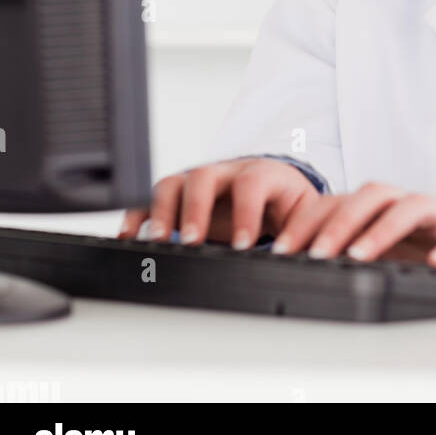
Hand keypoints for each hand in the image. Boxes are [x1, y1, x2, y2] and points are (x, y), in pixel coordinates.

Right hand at [117, 158, 318, 248]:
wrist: (275, 187)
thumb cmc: (287, 203)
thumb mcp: (304, 214)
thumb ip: (302, 234)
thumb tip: (305, 262)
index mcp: (262, 174)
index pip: (252, 183)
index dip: (245, 212)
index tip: (242, 245)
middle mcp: (226, 172)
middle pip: (205, 176)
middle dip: (196, 208)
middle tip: (193, 241)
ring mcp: (199, 181)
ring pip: (174, 183)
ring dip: (162, 211)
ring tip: (157, 242)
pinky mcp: (180, 195)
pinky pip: (152, 198)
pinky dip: (138, 215)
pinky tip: (131, 236)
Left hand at [268, 181, 435, 283]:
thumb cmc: (429, 249)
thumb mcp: (383, 252)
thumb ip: (348, 253)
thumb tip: (295, 272)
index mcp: (380, 207)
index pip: (339, 201)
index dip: (307, 223)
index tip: (280, 252)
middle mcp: (407, 202)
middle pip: (370, 195)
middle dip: (339, 223)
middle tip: (314, 256)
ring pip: (410, 206)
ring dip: (382, 230)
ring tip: (360, 256)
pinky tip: (435, 264)